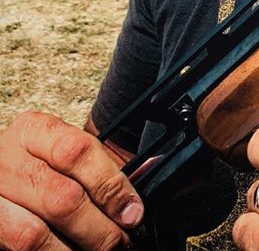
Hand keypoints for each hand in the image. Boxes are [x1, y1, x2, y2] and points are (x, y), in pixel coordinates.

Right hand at [0, 112, 141, 249]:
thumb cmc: (31, 164)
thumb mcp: (55, 151)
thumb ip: (92, 168)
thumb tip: (132, 202)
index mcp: (31, 132)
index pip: (77, 152)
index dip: (110, 185)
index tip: (132, 211)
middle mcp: (4, 162)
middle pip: (60, 198)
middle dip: (98, 228)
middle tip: (121, 242)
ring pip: (34, 234)